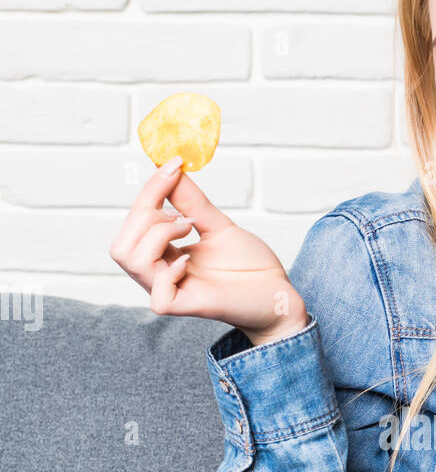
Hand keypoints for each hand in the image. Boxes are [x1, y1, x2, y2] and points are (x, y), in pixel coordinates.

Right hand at [110, 156, 308, 344]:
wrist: (278, 293)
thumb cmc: (250, 266)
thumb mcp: (218, 225)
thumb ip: (191, 202)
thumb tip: (169, 168)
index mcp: (164, 255)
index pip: (136, 223)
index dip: (150, 192)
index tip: (172, 165)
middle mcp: (161, 274)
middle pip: (121, 245)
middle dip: (145, 214)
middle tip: (182, 215)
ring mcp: (172, 292)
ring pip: (132, 261)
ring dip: (157, 234)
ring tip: (189, 230)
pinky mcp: (187, 307)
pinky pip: (158, 295)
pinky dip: (169, 272)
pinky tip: (190, 261)